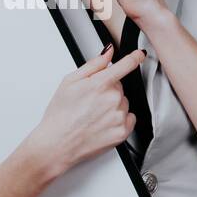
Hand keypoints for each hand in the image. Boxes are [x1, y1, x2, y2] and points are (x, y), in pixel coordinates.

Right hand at [26, 42, 146, 177]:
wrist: (57, 144)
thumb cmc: (60, 115)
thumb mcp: (69, 82)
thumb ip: (93, 64)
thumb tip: (108, 52)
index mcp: (100, 84)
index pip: (126, 65)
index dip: (135, 57)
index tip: (140, 55)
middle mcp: (113, 99)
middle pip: (120, 87)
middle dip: (108, 90)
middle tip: (90, 101)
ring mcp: (119, 117)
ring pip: (124, 103)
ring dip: (113, 106)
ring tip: (93, 115)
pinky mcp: (122, 132)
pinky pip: (129, 119)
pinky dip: (119, 120)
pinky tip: (102, 123)